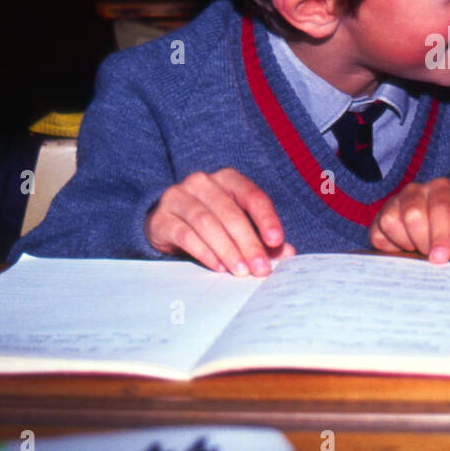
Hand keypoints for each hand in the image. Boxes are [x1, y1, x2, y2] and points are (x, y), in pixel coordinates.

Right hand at [144, 168, 294, 276]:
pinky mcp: (161, 218)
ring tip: (241, 271)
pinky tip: (218, 268)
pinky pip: (185, 235)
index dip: (266, 218)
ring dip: (227, 250)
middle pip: (230, 213)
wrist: (165, 224)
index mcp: (227, 179)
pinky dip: (204, 253)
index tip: (276, 241)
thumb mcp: (237, 226)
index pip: (252, 195)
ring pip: (207, 223)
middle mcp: (202, 182)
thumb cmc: (210, 222)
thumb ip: (261, 238)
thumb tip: (287, 253)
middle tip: (260, 268)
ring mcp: (178, 197)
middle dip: (248, 243)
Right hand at [368, 178, 449, 263]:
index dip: (441, 233)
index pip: (441, 206)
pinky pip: (378, 236)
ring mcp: (395, 203)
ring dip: (408, 245)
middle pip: (414, 216)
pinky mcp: (380, 219)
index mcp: (444, 189)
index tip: (441, 257)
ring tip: (422, 249)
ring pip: (392, 224)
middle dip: (425, 243)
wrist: (446, 235)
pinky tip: (407, 249)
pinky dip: (392, 249)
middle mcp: (417, 190)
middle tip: (434, 257)